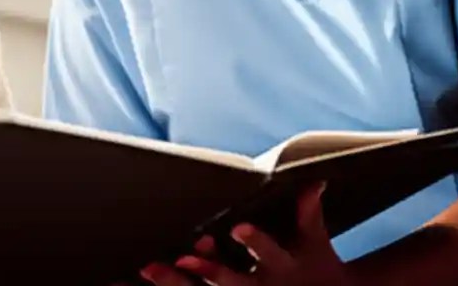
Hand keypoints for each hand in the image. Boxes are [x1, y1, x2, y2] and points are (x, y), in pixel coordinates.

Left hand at [140, 184, 351, 285]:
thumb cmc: (318, 266)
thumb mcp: (314, 242)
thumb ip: (308, 213)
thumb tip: (314, 182)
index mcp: (282, 265)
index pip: (268, 252)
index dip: (254, 241)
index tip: (238, 227)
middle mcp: (261, 285)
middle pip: (230, 280)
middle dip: (206, 270)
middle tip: (181, 257)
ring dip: (177, 283)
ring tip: (148, 269)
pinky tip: (140, 282)